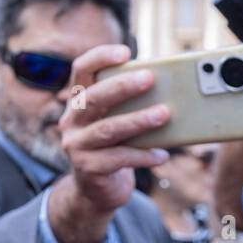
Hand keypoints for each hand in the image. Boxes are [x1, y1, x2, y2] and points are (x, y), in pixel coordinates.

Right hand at [48, 45, 169, 242]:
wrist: (96, 190)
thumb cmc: (114, 146)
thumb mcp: (116, 121)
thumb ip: (129, 104)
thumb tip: (170, 88)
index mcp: (78, 101)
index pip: (82, 70)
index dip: (100, 57)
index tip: (125, 52)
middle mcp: (72, 120)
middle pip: (93, 98)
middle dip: (122, 87)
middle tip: (150, 78)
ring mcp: (76, 145)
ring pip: (108, 129)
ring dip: (138, 120)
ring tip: (164, 114)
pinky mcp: (88, 168)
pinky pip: (119, 159)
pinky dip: (144, 155)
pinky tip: (162, 155)